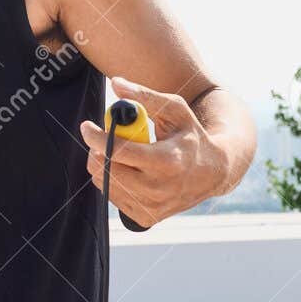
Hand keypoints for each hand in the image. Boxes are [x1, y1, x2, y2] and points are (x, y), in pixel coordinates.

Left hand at [77, 76, 228, 228]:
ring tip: (124, 153)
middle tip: (103, 137)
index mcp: (168, 160)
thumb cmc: (190, 135)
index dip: (97, 137)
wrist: (213, 172)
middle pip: (106, 169)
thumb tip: (115, 83)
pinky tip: (132, 171)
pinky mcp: (146, 218)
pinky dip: (113, 180)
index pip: (118, 151)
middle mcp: (159, 188)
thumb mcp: (175, 110)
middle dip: (96, 150)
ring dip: (104, 163)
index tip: (86, 125)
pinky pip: (112, 195)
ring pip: (105, 182)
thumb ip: (145, 96)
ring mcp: (152, 207)